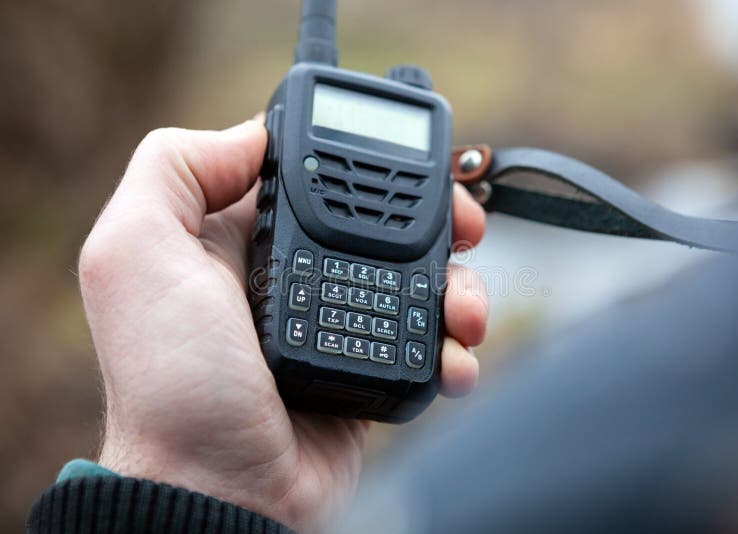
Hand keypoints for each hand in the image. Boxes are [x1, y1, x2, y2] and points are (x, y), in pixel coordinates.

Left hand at [79, 119, 487, 530]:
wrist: (220, 493)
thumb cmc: (174, 382)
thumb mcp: (137, 253)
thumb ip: (176, 169)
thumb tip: (254, 135)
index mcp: (240, 239)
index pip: (317, 176)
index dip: (366, 161)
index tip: (412, 163)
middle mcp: (291, 275)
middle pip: (383, 225)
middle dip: (436, 220)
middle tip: (466, 228)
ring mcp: (335, 323)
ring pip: (419, 281)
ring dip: (459, 286)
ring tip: (465, 312)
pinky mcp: (367, 370)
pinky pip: (426, 343)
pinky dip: (454, 346)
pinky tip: (454, 358)